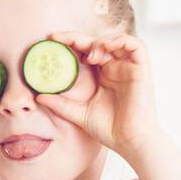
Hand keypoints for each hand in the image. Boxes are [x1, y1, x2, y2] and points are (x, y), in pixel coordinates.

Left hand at [33, 31, 160, 156]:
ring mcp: (129, 67)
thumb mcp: (78, 113)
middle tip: (59, 39)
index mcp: (103, 74)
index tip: (52, 39)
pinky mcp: (142, 69)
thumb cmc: (109, 129)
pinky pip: (136, 45)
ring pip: (117, 40)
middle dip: (78, 37)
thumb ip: (60, 104)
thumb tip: (38, 96)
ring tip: (89, 55)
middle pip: (98, 42)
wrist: (128, 141)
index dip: (71, 42)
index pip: (87, 50)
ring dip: (100, 41)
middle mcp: (116, 68)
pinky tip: (105, 50)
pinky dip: (120, 41)